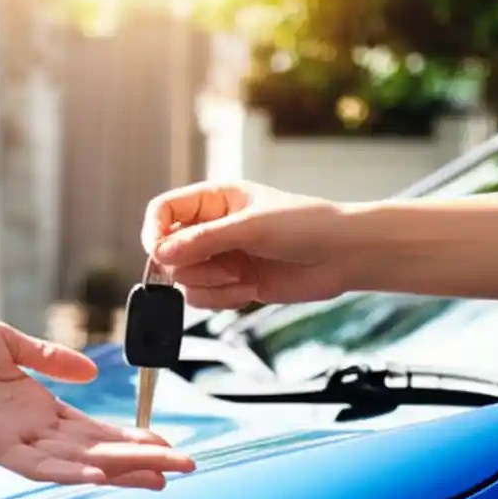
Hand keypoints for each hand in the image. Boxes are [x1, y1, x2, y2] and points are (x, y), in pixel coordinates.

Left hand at [0, 313, 194, 489]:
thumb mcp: (8, 344)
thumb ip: (50, 358)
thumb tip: (89, 371)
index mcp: (37, 406)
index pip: (95, 430)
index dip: (131, 437)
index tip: (168, 443)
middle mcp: (31, 430)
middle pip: (97, 452)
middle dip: (141, 460)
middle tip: (185, 467)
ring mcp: (13, 441)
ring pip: (78, 464)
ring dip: (120, 471)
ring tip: (162, 475)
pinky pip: (37, 466)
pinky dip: (69, 474)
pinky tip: (101, 477)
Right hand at [142, 181, 348, 307]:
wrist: (342, 256)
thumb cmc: (305, 226)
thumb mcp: (250, 227)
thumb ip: (202, 240)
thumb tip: (159, 253)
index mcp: (213, 199)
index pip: (163, 211)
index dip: (154, 233)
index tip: (161, 254)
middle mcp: (212, 227)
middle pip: (169, 252)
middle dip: (194, 266)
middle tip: (226, 265)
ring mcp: (221, 257)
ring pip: (184, 280)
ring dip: (211, 285)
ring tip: (243, 277)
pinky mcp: (231, 283)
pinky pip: (203, 298)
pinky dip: (223, 299)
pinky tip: (249, 290)